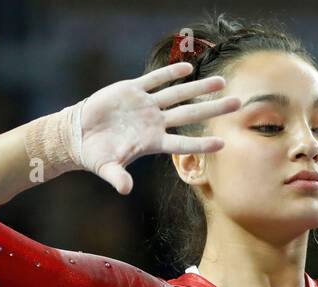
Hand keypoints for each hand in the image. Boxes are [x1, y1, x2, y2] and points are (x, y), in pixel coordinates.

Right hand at [79, 61, 241, 194]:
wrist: (79, 134)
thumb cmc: (95, 155)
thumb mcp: (106, 167)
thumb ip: (117, 177)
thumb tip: (125, 189)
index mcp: (152, 142)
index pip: (182, 143)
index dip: (201, 143)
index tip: (223, 142)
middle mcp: (155, 122)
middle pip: (190, 114)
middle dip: (213, 109)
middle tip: (239, 103)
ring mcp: (146, 105)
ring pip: (178, 94)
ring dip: (199, 87)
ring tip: (222, 81)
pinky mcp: (132, 90)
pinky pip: (154, 80)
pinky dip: (169, 74)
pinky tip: (187, 67)